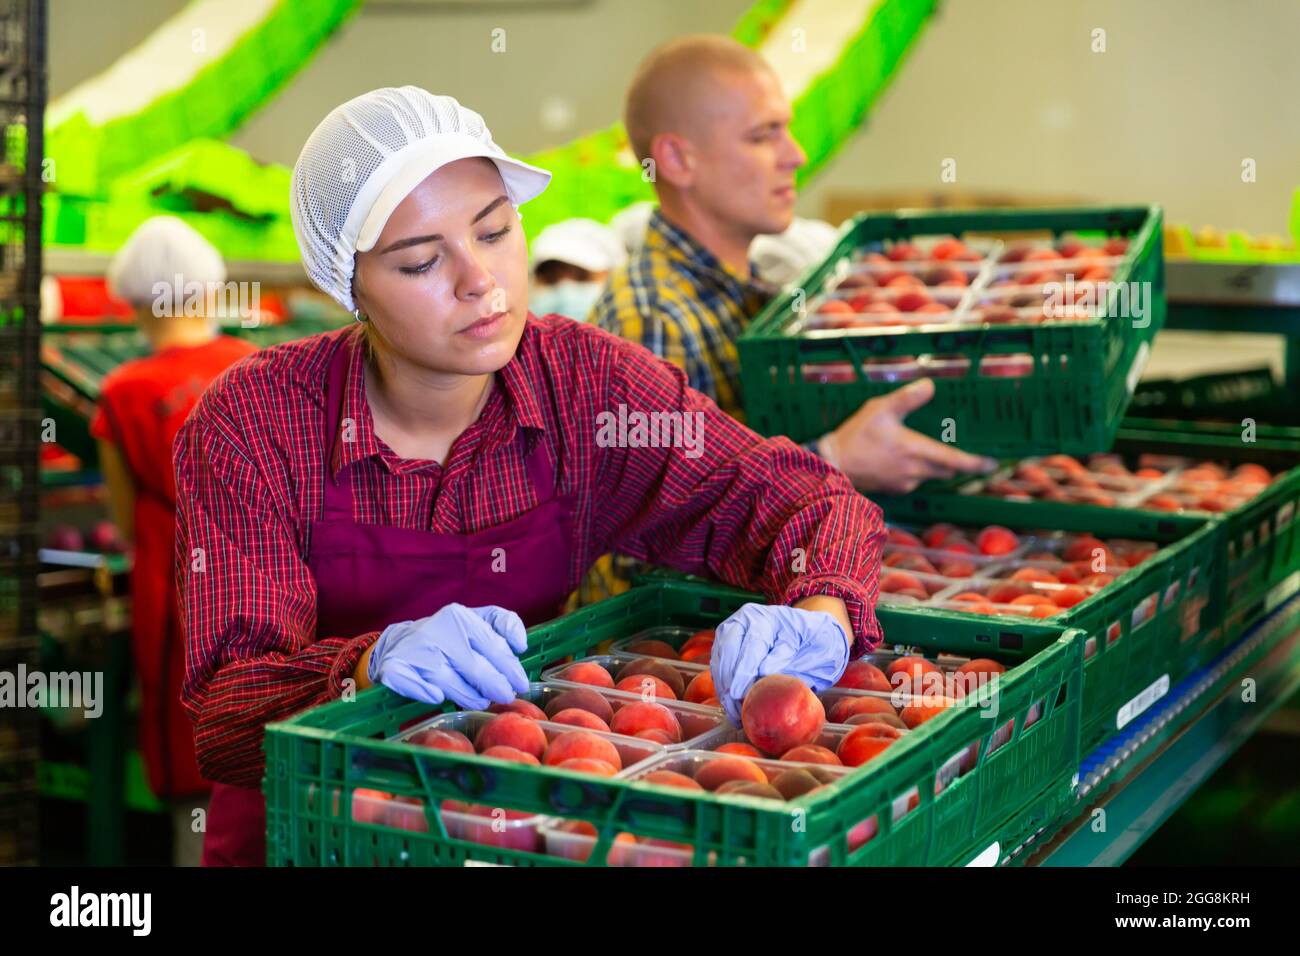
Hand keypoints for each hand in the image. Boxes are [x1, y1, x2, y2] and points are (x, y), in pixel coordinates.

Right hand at [364, 604, 529, 708]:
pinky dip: (427, 694)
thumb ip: (504, 623)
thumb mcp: (477, 619)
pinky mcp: (395, 666)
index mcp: (461, 617)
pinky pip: (416, 686)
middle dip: (494, 686)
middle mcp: (438, 630)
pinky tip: (438, 698)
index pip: (492, 645)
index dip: (510, 668)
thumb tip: (521, 645)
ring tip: (480, 701)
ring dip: (468, 696)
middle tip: (505, 696)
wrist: (401, 641)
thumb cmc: (448, 634)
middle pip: (474, 667)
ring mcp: (416, 649)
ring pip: (449, 681)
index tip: (521, 683)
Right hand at [710, 603, 850, 725]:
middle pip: (729, 650)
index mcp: (769, 617)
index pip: (753, 644)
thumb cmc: (812, 640)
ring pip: (720, 658)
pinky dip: (722, 686)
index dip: (744, 671)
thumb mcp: (810, 646)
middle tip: (736, 708)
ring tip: (734, 713)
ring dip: (724, 687)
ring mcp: (734, 631)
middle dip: (729, 681)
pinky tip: (731, 705)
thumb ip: (787, 656)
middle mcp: (746, 619)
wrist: (809, 631)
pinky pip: (718, 665)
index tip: (739, 693)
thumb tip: (764, 671)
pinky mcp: (726, 644)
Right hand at [821, 378, 996, 494]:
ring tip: (923, 449)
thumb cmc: (856, 437)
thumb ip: (907, 398)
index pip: (956, 461)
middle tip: (961, 451)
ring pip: (929, 475)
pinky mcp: (893, 489)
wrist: (832, 465)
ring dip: (932, 465)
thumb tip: (930, 385)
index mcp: (917, 452)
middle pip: (946, 470)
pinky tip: (900, 459)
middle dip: (955, 462)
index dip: (976, 463)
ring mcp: (904, 483)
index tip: (991, 463)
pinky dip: (914, 471)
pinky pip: (912, 480)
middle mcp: (916, 472)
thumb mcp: (880, 409)